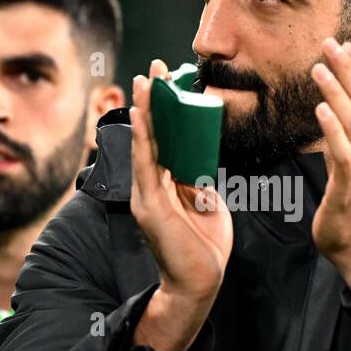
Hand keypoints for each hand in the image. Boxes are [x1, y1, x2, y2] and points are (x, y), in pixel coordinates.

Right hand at [129, 60, 232, 350]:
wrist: (200, 282)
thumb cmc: (205, 246)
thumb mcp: (206, 203)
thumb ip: (198, 179)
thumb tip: (201, 156)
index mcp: (164, 184)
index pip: (162, 139)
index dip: (162, 110)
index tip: (166, 81)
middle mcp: (150, 185)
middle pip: (150, 135)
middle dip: (152, 100)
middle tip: (154, 67)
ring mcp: (146, 195)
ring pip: (144, 145)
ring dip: (146, 112)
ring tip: (146, 82)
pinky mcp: (149, 206)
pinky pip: (146, 166)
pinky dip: (144, 139)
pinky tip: (143, 118)